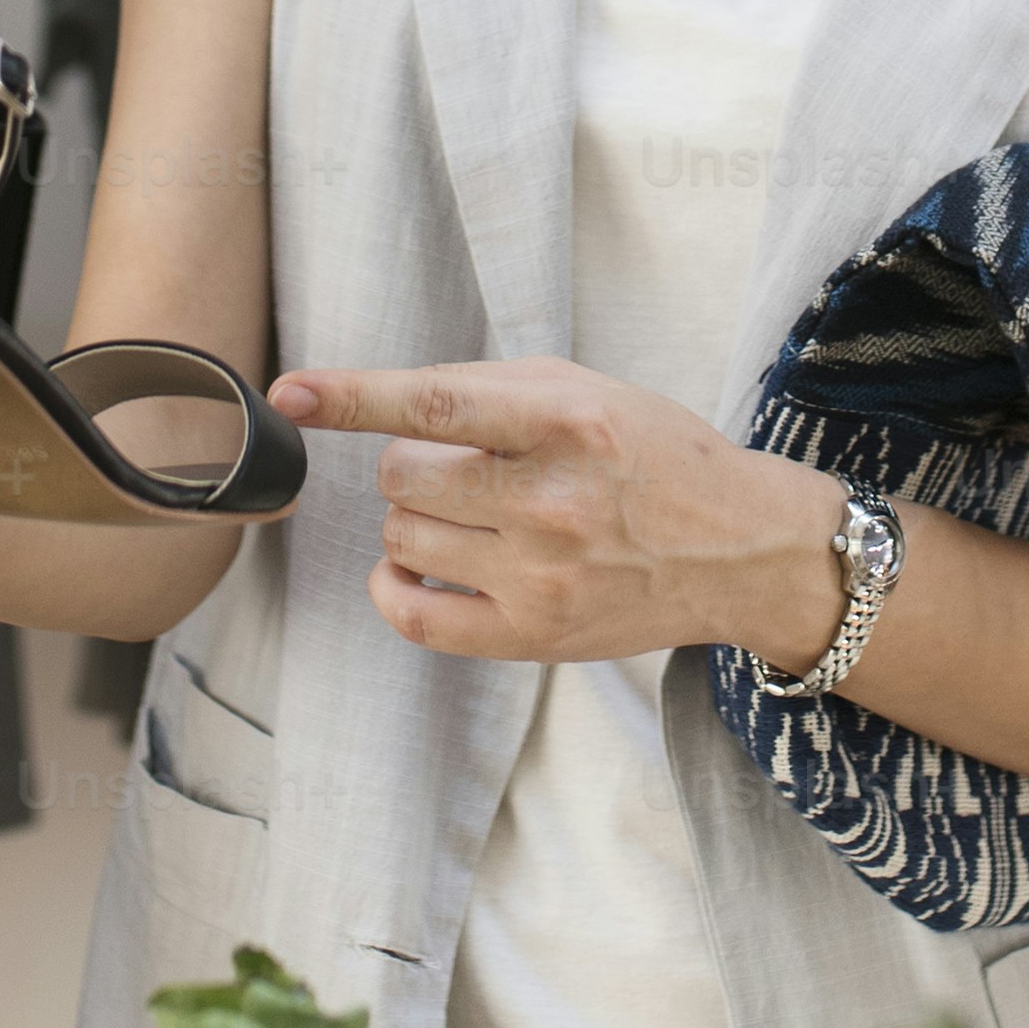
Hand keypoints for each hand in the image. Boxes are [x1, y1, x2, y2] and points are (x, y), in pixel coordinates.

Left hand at [267, 357, 841, 667]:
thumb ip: (490, 390)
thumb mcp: (588, 391)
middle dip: (415, 464)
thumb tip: (385, 404)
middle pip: (403, 475)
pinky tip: (413, 565)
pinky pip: (413, 614)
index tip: (290, 392)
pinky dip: (393, 584)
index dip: (352, 396)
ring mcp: (539, 576)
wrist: (738, 549)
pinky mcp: (531, 636)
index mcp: (568, 422)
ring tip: (473, 515)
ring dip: (416, 519)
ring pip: (401, 537)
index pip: (436, 403)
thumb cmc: (655, 457)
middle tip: (467, 468)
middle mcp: (551, 501)